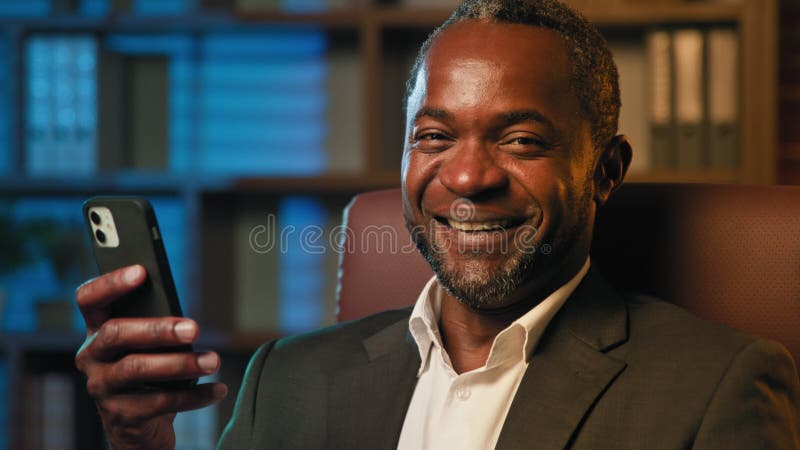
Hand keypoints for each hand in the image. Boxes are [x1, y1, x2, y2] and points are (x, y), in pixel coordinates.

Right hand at [75, 265, 227, 449]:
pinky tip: (218, 389)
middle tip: (194, 329)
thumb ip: (153, 324)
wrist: (136, 425)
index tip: (142, 272)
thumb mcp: (144, 345)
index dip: (111, 283)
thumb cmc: (146, 371)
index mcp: (96, 330)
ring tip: (213, 360)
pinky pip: (160, 403)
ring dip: (181, 364)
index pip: (89, 299)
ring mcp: (103, 388)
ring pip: (137, 369)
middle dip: (157, 329)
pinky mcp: (121, 416)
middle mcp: (91, 357)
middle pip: (116, 333)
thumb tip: (183, 319)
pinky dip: (195, 396)